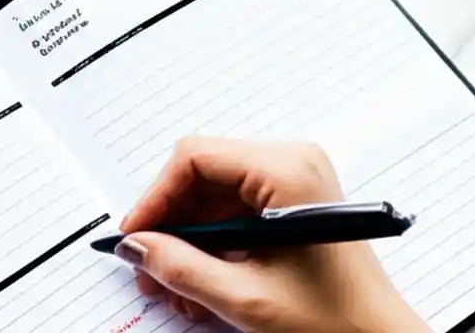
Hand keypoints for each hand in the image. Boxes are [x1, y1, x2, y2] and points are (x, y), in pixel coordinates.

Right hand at [118, 137, 428, 332]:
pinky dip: (213, 245)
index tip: (136, 234)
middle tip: (148, 266)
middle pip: (202, 174)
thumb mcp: (246, 297)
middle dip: (171, 224)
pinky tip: (202, 281)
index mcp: (287, 171)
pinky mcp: (293, 202)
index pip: (196, 158)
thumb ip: (181, 268)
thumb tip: (138, 246)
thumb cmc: (339, 318)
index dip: (157, 197)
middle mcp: (292, 163)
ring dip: (189, 240)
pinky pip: (235, 210)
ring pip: (214, 195)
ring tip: (176, 286)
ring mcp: (294, 181)